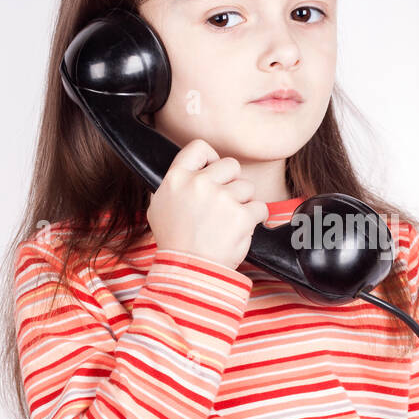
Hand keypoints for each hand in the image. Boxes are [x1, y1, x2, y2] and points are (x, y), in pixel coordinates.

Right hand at [146, 138, 268, 271]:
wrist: (189, 270)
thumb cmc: (174, 242)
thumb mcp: (159, 207)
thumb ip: (175, 185)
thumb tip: (189, 172)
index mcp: (177, 178)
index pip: (199, 147)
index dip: (211, 158)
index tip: (214, 171)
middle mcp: (199, 183)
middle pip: (231, 165)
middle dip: (232, 183)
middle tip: (224, 203)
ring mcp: (222, 198)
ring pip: (247, 187)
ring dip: (243, 203)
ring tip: (229, 221)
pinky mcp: (241, 215)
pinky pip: (260, 207)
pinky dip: (255, 219)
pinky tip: (240, 230)